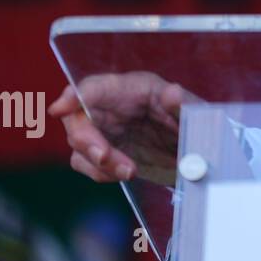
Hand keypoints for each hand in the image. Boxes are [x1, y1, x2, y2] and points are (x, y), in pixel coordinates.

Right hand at [49, 72, 199, 185]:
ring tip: (130, 171)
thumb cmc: (196, 122)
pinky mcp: (107, 152)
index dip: (74, 95)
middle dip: (87, 141)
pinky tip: (124, 174)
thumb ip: (183, 103)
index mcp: (134, 88)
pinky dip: (100, 173)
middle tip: (105, 157)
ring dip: (97, 162)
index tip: (60, 108)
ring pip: (79, 144)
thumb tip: (171, 93)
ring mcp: (107, 130)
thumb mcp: (195, 111)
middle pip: (78, 118)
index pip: (95, 87)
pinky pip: (86, 162)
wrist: (201, 153)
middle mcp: (114, 107)